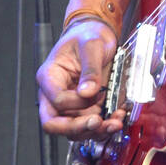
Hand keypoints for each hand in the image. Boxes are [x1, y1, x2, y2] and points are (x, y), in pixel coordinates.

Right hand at [36, 19, 125, 138]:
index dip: (78, 102)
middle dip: (77, 128)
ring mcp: (68, 104)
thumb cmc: (87, 34)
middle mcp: (54, 94)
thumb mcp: (91, 45)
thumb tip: (88, 92)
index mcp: (49, 76)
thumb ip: (90, 68)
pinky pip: (88, 126)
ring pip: (72, 130)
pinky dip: (102, 127)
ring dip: (94, 131)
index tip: (97, 92)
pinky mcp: (82, 109)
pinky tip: (116, 119)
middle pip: (55, 123)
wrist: (96, 33)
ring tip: (114, 123)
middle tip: (97, 123)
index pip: (57, 100)